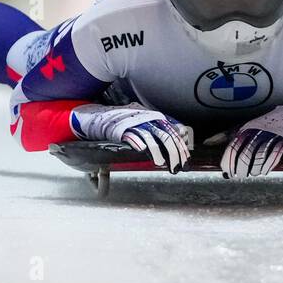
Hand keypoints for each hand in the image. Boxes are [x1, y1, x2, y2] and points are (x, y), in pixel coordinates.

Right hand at [70, 103, 191, 173]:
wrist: (95, 116)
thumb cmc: (119, 123)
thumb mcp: (140, 123)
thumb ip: (156, 130)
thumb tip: (177, 135)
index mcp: (151, 116)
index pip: (171, 129)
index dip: (180, 144)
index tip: (187, 157)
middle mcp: (144, 117)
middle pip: (165, 135)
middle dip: (174, 152)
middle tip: (179, 166)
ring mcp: (133, 122)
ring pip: (151, 137)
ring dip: (158, 152)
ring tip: (162, 164)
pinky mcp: (120, 129)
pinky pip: (133, 136)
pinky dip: (140, 144)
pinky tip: (144, 152)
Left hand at [221, 127, 282, 178]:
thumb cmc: (266, 124)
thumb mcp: (247, 126)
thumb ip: (228, 135)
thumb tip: (208, 142)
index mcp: (247, 128)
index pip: (233, 147)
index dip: (228, 162)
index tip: (226, 172)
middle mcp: (258, 131)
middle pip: (245, 154)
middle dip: (241, 169)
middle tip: (240, 175)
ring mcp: (271, 135)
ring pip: (259, 156)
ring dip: (254, 169)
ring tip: (253, 174)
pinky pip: (274, 155)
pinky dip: (268, 166)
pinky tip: (264, 171)